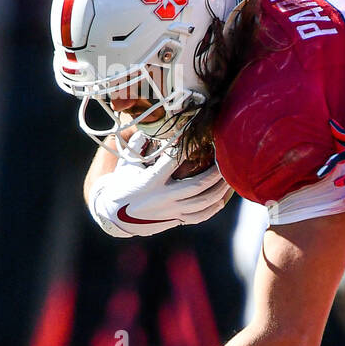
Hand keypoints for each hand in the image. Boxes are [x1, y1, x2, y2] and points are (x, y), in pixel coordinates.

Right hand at [89, 150, 232, 236]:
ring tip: (229, 177)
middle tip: (225, 160)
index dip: (186, 149)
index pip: (171, 163)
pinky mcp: (176, 220)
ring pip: (203, 203)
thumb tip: (150, 125)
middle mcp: (163, 199)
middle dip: (214, 174)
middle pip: (196, 186)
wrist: (114, 216)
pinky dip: (214, 206)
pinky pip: (201, 216)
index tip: (199, 138)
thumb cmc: (122, 184)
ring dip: (220, 190)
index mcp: (149, 182)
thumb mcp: (127, 163)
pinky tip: (222, 196)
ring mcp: (172, 211)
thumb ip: (138, 144)